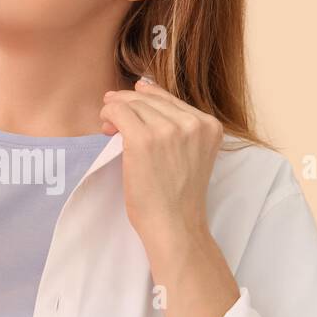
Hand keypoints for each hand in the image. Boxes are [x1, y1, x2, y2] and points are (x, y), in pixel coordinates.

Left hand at [99, 77, 222, 251]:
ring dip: (116, 110)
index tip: (131, 102)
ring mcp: (169, 130)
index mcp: (210, 126)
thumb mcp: (191, 155)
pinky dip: (108, 114)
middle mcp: (193, 123)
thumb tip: (142, 91)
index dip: (147, 98)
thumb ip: (178, 129)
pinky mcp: (144, 138)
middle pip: (150, 99)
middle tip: (111, 114)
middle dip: (128, 104)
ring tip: (108, 124)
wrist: (174, 225)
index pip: (171, 100)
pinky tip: (106, 125)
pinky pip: (119, 112)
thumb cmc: (178, 198)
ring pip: (133, 104)